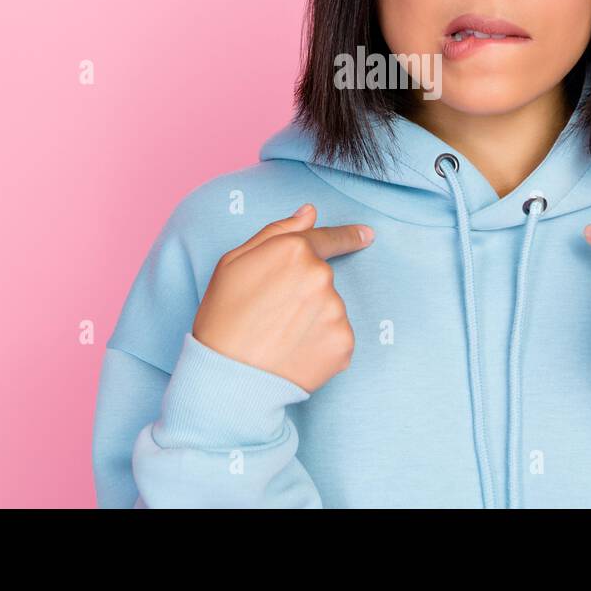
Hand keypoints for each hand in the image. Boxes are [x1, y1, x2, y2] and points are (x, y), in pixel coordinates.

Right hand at [192, 203, 373, 392]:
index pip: (329, 238)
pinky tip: (294, 352)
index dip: (349, 236)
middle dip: (305, 292)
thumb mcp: (233, 263)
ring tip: (280, 336)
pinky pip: (336, 337)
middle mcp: (321, 276)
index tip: (367, 235)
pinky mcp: (344, 344)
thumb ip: (277, 232)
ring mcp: (335, 311)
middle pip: (323, 278)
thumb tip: (310, 213)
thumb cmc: (223, 318)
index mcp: (294, 251)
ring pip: (330, 308)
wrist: (229, 378)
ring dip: (313, 319)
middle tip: (273, 315)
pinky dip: (320, 344)